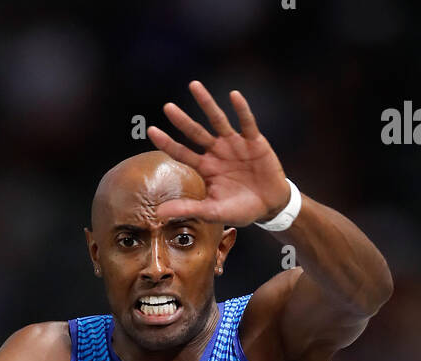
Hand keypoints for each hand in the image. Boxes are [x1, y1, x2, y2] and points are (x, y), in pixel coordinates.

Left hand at [148, 80, 290, 226]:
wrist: (269, 205)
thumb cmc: (240, 209)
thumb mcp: (213, 211)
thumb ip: (188, 209)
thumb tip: (159, 213)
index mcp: (206, 168)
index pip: (182, 152)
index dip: (167, 142)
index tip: (151, 130)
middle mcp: (217, 152)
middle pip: (196, 133)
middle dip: (182, 121)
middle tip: (167, 107)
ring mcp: (235, 144)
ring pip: (218, 120)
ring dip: (206, 104)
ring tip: (194, 86)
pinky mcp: (254, 141)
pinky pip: (247, 123)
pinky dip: (241, 110)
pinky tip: (234, 96)